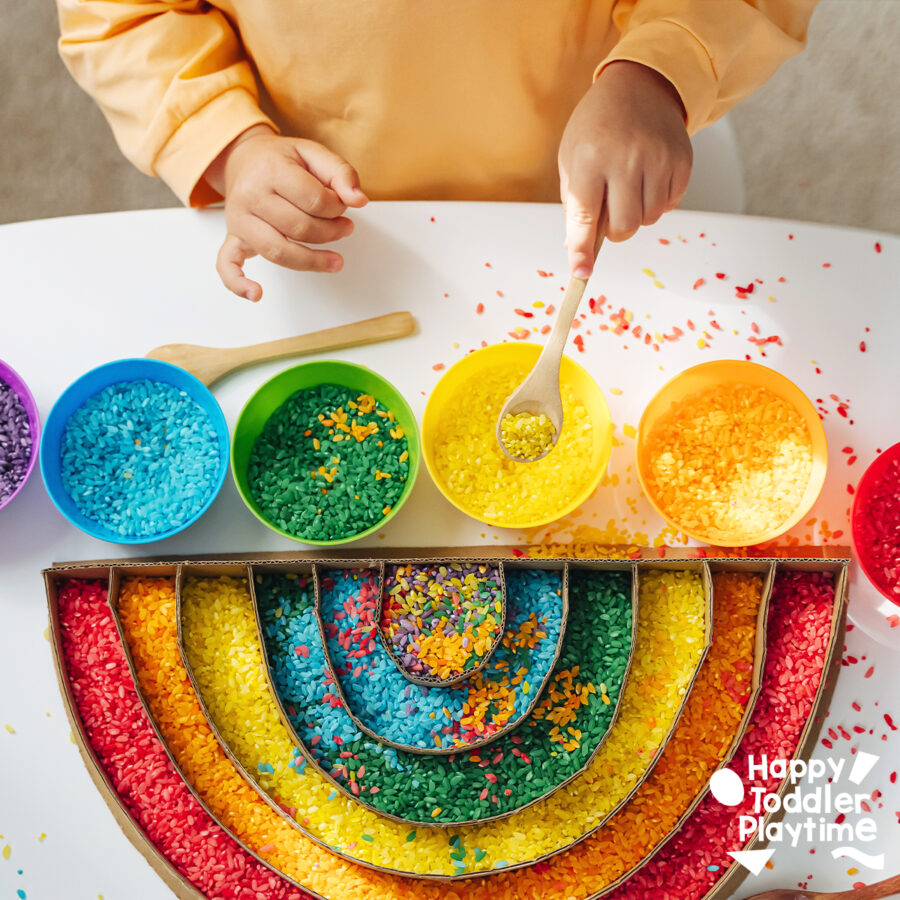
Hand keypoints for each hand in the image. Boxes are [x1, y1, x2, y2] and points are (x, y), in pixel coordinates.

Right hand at [204, 125, 367, 300]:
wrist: (243, 158)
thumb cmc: (280, 160)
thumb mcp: (314, 153)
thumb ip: (341, 172)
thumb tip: (359, 200)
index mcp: (271, 170)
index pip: (314, 200)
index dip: (337, 208)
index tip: (342, 206)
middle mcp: (250, 195)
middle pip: (299, 228)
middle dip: (331, 233)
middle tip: (345, 228)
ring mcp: (239, 220)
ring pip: (278, 251)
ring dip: (312, 261)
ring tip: (335, 261)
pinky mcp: (233, 238)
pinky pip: (227, 264)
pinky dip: (239, 283)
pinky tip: (256, 294)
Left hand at [558, 61, 692, 277]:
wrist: (640, 85)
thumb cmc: (598, 126)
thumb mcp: (572, 158)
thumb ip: (576, 205)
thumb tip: (578, 251)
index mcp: (590, 159)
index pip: (585, 216)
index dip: (582, 249)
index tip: (581, 274)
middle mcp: (626, 159)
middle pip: (624, 226)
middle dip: (615, 230)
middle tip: (610, 212)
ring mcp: (658, 159)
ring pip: (649, 220)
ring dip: (637, 215)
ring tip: (629, 186)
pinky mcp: (682, 161)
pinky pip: (670, 205)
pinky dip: (657, 202)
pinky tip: (648, 178)